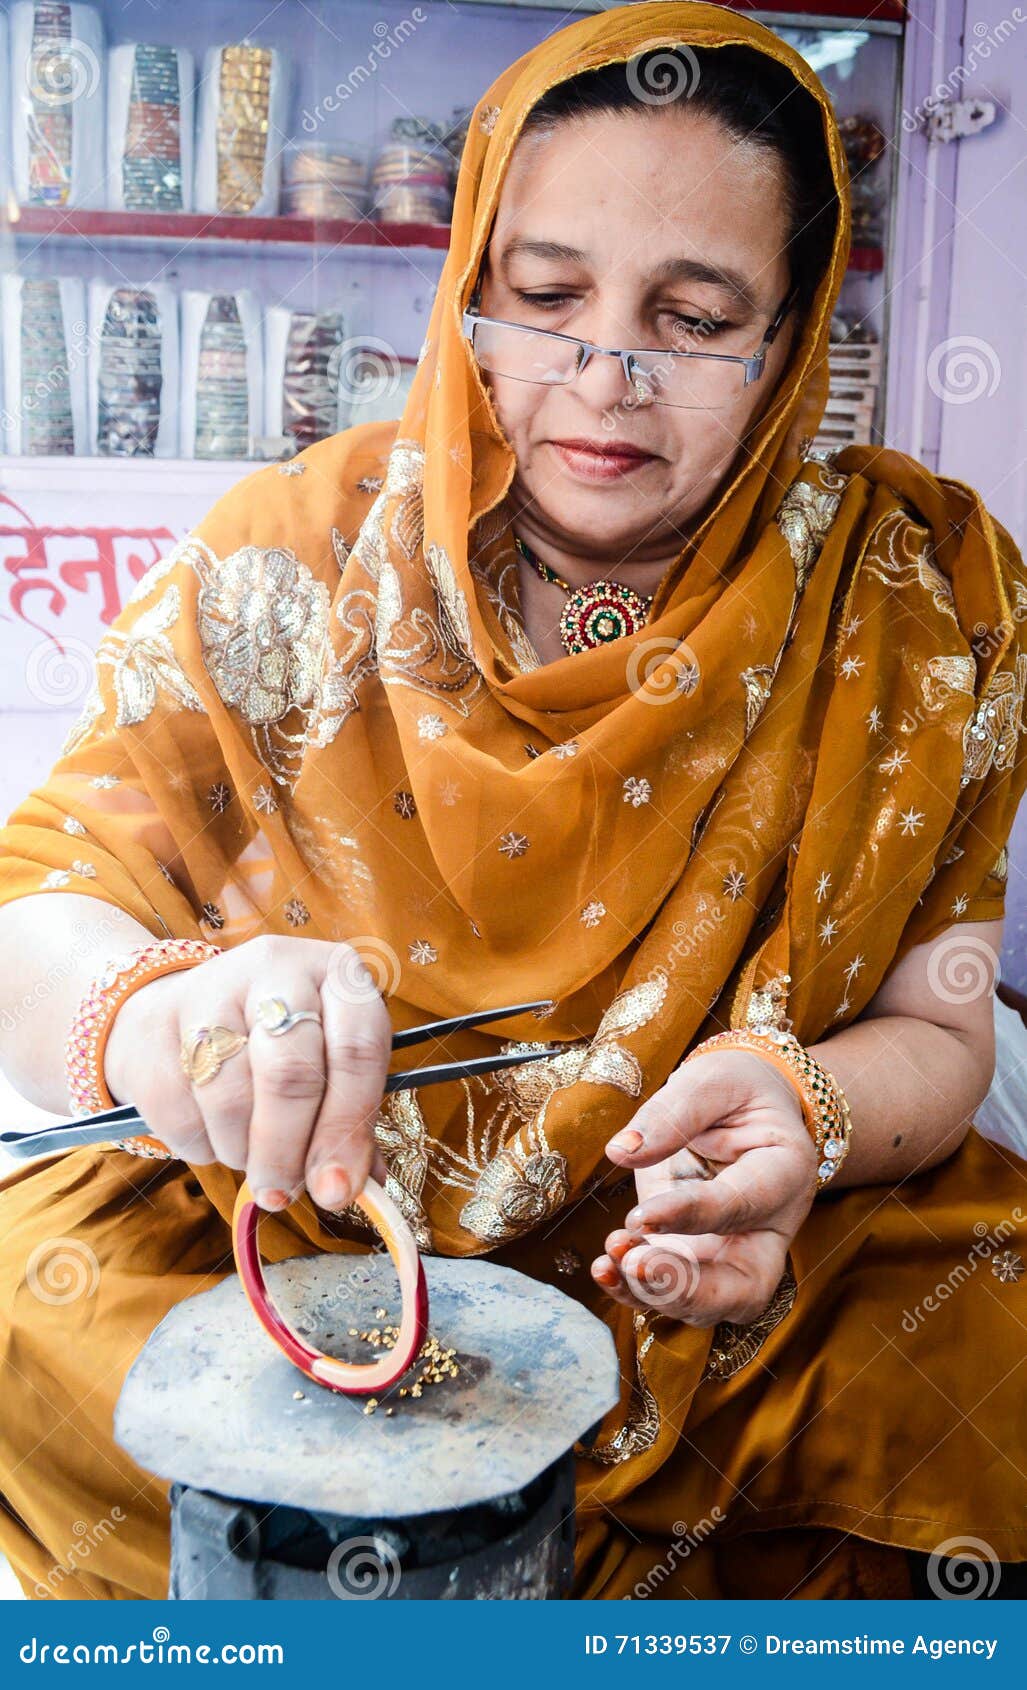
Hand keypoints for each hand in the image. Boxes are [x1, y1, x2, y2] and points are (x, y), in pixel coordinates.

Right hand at [105, 935, 391, 1212]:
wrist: (192, 1008)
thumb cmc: (284, 1045)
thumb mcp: (331, 1066)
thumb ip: (349, 1126)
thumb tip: (354, 1189)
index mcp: (339, 974)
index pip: (357, 1052)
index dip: (347, 1130)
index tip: (337, 1189)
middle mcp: (278, 967)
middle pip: (289, 1074)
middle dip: (287, 1151)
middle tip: (281, 1193)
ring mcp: (211, 987)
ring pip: (230, 1098)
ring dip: (242, 1151)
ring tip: (250, 1157)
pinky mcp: (157, 1020)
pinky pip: (178, 1110)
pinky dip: (200, 1144)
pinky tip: (213, 1134)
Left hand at [590, 1049, 817, 1325]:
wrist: (740, 1107)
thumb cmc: (734, 1090)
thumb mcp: (711, 1081)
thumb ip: (672, 1113)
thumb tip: (622, 1151)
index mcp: (784, 1172)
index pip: (741, 1206)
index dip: (690, 1216)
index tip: (640, 1215)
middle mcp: (768, 1228)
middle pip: (745, 1289)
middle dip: (688, 1290)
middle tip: (636, 1263)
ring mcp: (735, 1253)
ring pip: (709, 1304)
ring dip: (655, 1294)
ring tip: (610, 1259)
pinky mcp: (699, 1261)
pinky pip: (674, 1294)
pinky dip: (637, 1292)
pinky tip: (604, 1268)